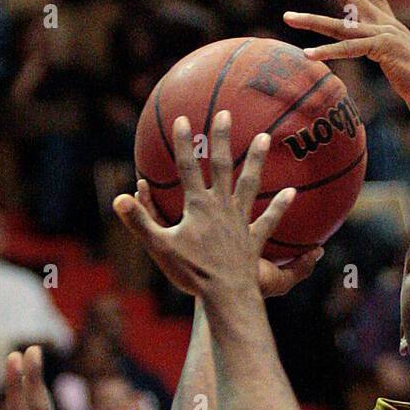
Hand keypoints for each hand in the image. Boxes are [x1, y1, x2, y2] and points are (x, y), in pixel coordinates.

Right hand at [113, 112, 321, 297]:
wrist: (226, 295)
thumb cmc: (192, 273)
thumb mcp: (160, 248)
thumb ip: (140, 222)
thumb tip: (118, 199)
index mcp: (197, 206)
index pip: (186, 167)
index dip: (183, 143)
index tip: (183, 119)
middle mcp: (221, 207)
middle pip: (221, 166)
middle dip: (221, 138)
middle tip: (226, 114)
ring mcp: (240, 221)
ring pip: (250, 184)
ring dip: (257, 159)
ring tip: (265, 137)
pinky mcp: (254, 239)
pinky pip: (270, 219)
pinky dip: (280, 206)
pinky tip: (291, 192)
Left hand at [285, 0, 409, 122]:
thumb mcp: (409, 81)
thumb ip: (404, 82)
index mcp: (394, 30)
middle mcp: (387, 27)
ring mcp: (383, 35)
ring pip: (339, 25)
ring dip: (311, 22)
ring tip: (288, 17)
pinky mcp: (381, 49)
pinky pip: (347, 49)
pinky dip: (327, 52)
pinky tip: (308, 54)